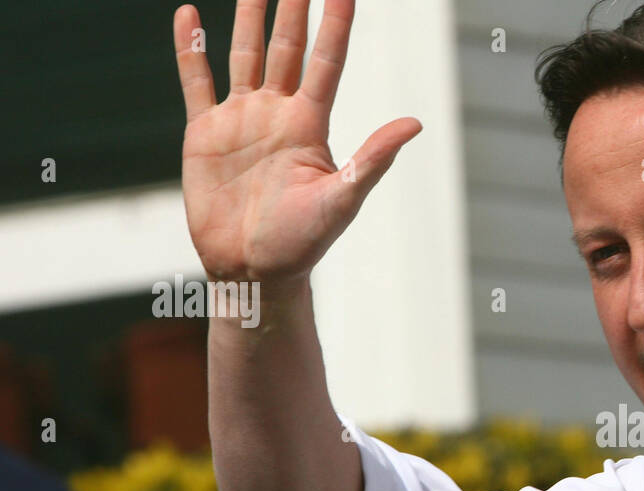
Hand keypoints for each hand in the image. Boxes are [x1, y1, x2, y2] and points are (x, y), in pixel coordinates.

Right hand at [172, 0, 420, 284]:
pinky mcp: (204, 133)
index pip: (327, 62)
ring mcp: (240, 120)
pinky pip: (196, 82)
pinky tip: (190, 16)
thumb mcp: (342, 200)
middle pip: (288, 48)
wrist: (252, 272)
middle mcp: (277, 114)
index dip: (335, 25)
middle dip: (294, 7)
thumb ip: (373, 159)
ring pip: (245, 54)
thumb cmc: (302, 244)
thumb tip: (415, 123)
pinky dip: (191, 49)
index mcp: (311, 126)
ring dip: (249, 18)